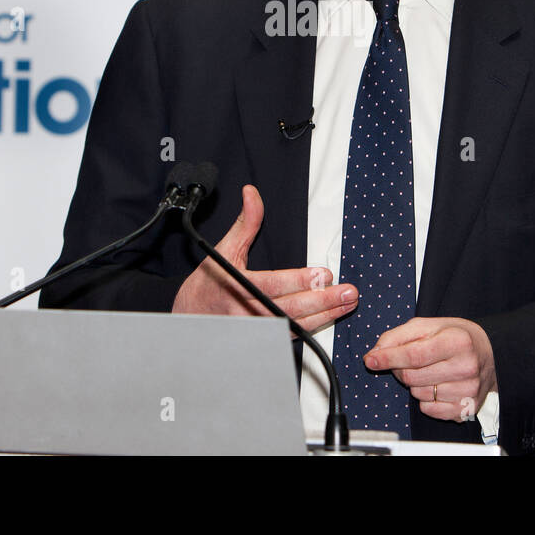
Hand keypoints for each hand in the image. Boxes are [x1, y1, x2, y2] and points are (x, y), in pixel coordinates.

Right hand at [172, 184, 357, 334]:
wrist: (188, 318)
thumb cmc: (206, 285)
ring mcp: (255, 331)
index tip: (323, 274)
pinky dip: (312, 327)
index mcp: (238, 286)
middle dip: (322, 301)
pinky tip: (329, 317)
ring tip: (345, 304)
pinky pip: (290, 337)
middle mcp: (247, 312)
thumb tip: (252, 194)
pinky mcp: (262, 341)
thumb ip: (245, 223)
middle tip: (347, 292)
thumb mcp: (223, 250)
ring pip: (293, 326)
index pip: (273, 285)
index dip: (300, 281)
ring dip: (324, 316)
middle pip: (289, 309)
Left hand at [364, 317, 496, 421]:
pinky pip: (429, 409)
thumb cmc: (457, 337)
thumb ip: (398, 336)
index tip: (370, 359)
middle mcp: (466, 367)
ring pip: (418, 394)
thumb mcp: (429, 325)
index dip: (388, 358)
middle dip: (401, 369)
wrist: (491, 353)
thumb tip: (374, 354)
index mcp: (457, 341)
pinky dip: (425, 399)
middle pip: (412, 376)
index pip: (414, 354)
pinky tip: (437, 386)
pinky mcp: (467, 408)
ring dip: (414, 384)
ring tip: (429, 371)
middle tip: (409, 361)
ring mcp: (468, 390)